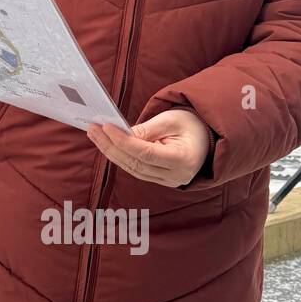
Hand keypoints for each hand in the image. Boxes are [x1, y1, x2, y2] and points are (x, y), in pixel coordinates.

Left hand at [85, 109, 209, 187]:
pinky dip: (120, 157)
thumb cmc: (191, 126)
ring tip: (95, 134)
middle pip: (135, 163)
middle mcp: (176, 176)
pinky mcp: (159, 179)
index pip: (146, 153)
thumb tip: (122, 134)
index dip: (123, 141)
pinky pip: (136, 170)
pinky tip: (107, 144)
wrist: (207, 140)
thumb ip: (148, 129)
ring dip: (111, 152)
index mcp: (183, 160)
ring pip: (132, 169)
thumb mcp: (172, 120)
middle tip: (93, 129)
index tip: (106, 127)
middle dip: (111, 146)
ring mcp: (167, 181)